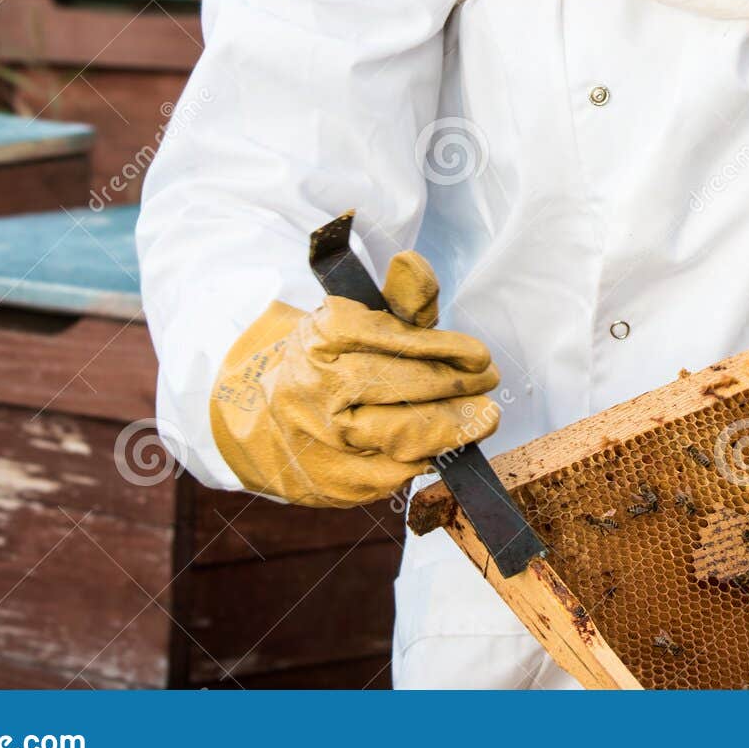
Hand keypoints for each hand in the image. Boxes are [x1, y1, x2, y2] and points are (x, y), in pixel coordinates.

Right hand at [209, 249, 499, 506]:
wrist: (260, 422)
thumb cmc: (327, 365)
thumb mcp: (353, 323)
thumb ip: (396, 301)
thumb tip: (413, 264)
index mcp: (320, 338)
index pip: (391, 339)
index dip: (442, 348)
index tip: (480, 356)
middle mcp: (315, 391)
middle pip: (400, 390)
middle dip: (455, 389)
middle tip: (488, 386)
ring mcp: (320, 442)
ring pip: (401, 438)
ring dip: (451, 429)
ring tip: (481, 419)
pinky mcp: (331, 483)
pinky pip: (393, 475)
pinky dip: (424, 458)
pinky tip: (442, 445)